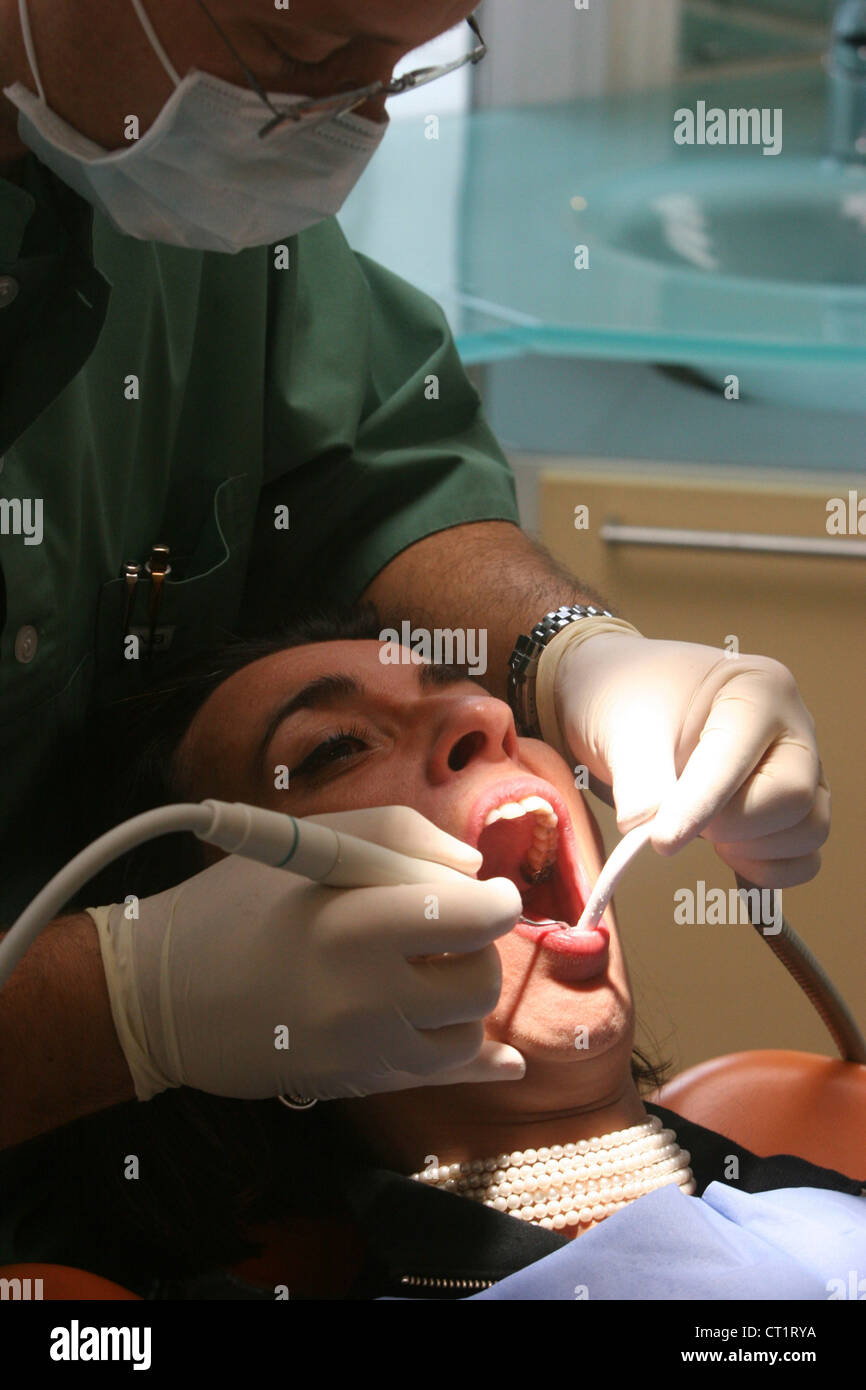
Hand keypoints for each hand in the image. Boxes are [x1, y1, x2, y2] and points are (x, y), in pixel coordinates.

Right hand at [90, 806, 524, 1101]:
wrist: (161, 996)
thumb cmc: (233, 904)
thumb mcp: (311, 843)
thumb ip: (403, 837)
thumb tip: (473, 868)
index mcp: (358, 927)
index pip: (478, 919)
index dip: (497, 900)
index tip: (489, 891)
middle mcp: (370, 1000)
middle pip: (481, 979)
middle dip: (476, 947)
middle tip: (441, 927)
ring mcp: (364, 1054)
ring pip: (469, 1032)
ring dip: (462, 996)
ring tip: (422, 968)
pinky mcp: (356, 1086)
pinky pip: (443, 1078)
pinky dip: (479, 1062)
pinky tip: (504, 1061)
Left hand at [554, 633, 828, 885]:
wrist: (640, 703)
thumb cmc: (639, 703)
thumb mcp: (627, 730)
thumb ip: (639, 780)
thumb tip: (644, 830)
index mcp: (756, 690)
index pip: (741, 756)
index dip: (700, 803)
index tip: (662, 840)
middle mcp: (793, 728)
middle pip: (792, 797)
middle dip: (731, 824)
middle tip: (678, 823)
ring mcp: (805, 771)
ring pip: (808, 830)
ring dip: (751, 848)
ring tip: (703, 828)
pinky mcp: (798, 812)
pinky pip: (805, 858)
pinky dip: (768, 870)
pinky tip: (727, 853)